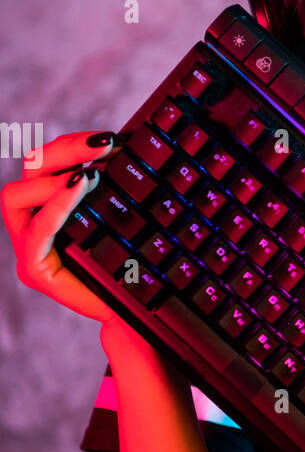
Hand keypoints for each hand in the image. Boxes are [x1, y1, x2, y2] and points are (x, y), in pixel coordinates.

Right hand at [1, 130, 127, 322]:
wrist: (141, 313)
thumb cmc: (133, 267)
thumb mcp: (125, 217)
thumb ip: (116, 185)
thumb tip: (125, 144)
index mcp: (50, 208)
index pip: (44, 164)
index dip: (72, 144)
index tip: (109, 138)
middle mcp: (32, 225)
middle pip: (28, 172)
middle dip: (64, 149)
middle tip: (104, 143)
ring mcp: (29, 248)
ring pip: (15, 195)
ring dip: (54, 174)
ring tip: (91, 172)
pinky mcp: (35, 270)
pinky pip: (36, 231)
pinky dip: (56, 205)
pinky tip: (81, 186)